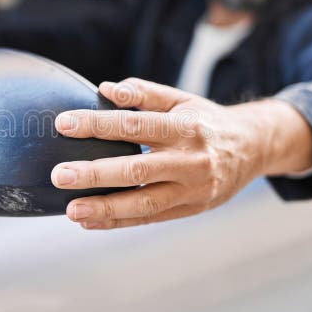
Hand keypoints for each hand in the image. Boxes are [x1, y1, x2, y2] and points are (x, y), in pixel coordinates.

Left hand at [51, 78, 311, 229]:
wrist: (253, 150)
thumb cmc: (206, 121)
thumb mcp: (181, 100)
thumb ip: (143, 93)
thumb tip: (106, 89)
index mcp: (185, 128)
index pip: (135, 126)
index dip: (98, 124)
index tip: (63, 123)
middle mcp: (190, 161)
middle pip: (136, 169)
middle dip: (95, 173)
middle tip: (59, 174)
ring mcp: (191, 190)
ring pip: (143, 203)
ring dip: (104, 208)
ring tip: (70, 210)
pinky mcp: (189, 210)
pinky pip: (149, 219)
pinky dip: (117, 222)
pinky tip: (89, 222)